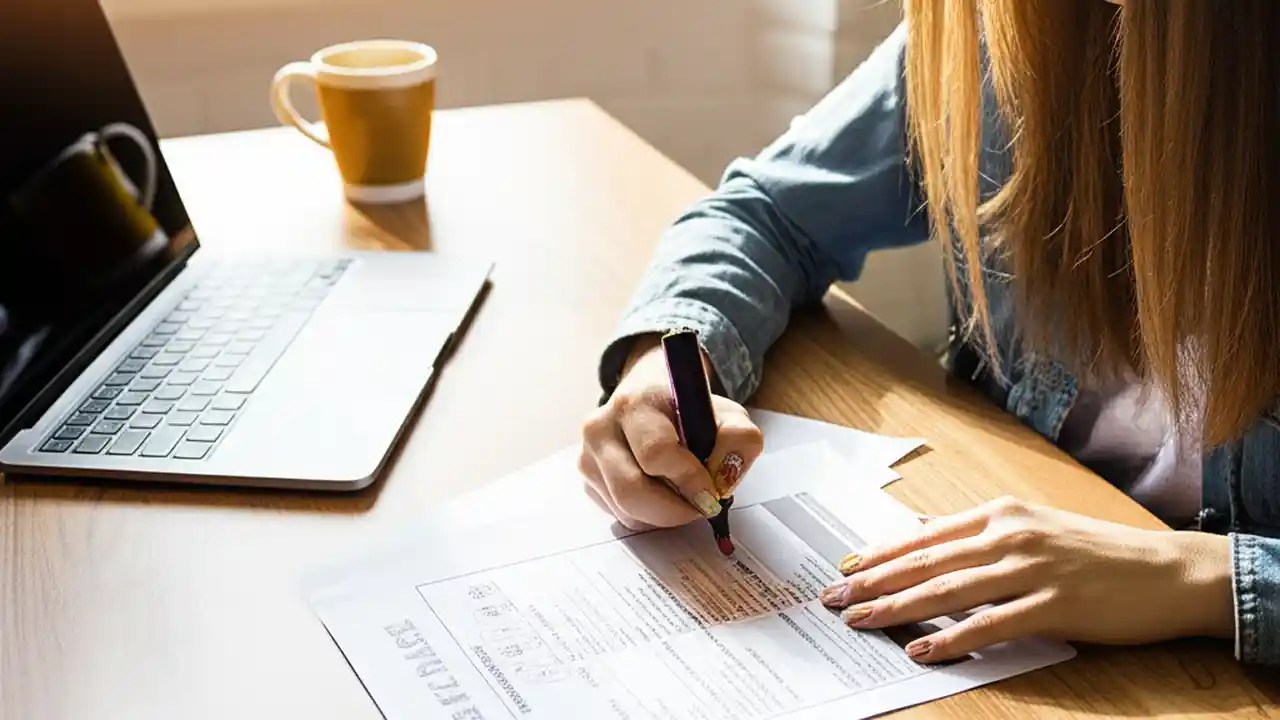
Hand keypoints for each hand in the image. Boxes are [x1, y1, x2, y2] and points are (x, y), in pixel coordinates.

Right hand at [579, 335, 763, 529]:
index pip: (656, 453)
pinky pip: (619, 515)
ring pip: (626, 511)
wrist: (649, 400)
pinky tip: (662, 494)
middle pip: (632, 492)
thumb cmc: (688, 411)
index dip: (688, 479)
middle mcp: (600, 429)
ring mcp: (587, 457)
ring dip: (663, 515)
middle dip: (674, 510)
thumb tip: (722, 479)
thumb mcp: (727, 415)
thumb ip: (739, 440)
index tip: (711, 490)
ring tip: (684, 496)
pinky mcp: (587, 481)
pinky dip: (648, 516)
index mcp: (634, 404)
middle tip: (701, 506)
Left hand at [819, 496, 1233, 662]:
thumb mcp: (1034, 527)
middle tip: (834, 597)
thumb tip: (928, 536)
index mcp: (1000, 513)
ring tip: (860, 621)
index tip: (845, 568)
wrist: (1167, 570)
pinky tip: (920, 650)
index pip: (925, 536)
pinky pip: (989, 625)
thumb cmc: (1097, 552)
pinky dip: (951, 640)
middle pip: (925, 562)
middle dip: (873, 581)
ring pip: (947, 592)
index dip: (881, 554)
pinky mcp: (1053, 606)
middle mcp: (1009, 535)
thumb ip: (981, 533)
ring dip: (897, 608)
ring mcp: (1030, 569)